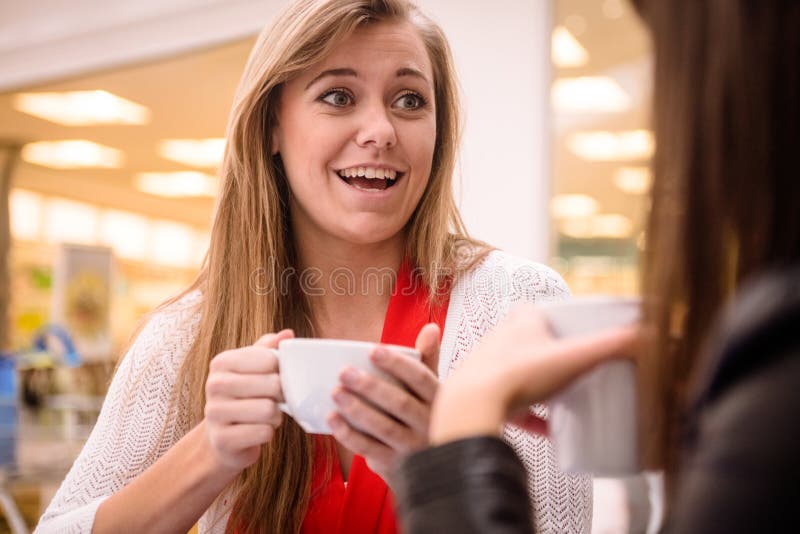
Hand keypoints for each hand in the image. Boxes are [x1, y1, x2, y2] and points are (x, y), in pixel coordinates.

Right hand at [203, 329, 293, 471]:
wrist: (222, 438)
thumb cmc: (244, 397)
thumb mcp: (253, 369)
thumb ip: (269, 349)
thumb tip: (288, 333)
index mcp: (222, 362)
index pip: (270, 359)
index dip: (282, 371)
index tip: (275, 378)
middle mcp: (214, 384)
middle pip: (273, 385)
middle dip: (281, 396)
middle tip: (273, 400)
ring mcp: (214, 413)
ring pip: (269, 410)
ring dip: (275, 416)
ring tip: (265, 416)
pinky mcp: (222, 439)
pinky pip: (264, 433)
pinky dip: (267, 434)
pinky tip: (256, 431)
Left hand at [328, 323, 440, 481]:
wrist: (432, 467)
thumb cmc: (425, 417)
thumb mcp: (432, 390)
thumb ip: (428, 359)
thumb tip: (430, 327)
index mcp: (439, 400)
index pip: (420, 378)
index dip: (396, 363)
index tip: (372, 350)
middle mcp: (429, 424)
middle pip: (400, 403)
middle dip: (370, 386)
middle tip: (343, 372)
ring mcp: (413, 447)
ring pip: (383, 427)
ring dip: (357, 409)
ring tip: (335, 392)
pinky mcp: (395, 464)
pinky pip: (369, 448)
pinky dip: (349, 434)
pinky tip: (333, 419)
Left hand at [429, 303, 638, 444]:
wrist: (471, 407)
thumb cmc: (518, 375)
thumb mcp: (573, 357)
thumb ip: (612, 346)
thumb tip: (652, 335)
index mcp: (522, 321)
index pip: (548, 313)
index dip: (568, 324)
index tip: (588, 341)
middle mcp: (501, 339)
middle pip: (537, 344)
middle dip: (559, 358)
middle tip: (583, 373)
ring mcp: (491, 368)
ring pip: (524, 375)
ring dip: (545, 388)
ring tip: (568, 401)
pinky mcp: (485, 396)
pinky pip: (513, 405)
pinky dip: (533, 418)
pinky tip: (550, 432)